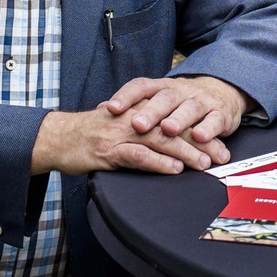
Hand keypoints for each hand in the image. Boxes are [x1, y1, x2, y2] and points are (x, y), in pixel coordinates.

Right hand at [30, 101, 224, 175]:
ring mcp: (120, 133)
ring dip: (185, 151)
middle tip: (220, 155)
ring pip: (160, 140)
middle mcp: (132, 117)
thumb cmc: (87, 133)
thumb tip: (165, 132)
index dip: (198, 128)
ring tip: (205, 163)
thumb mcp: (118, 121)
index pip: (174, 116)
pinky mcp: (108, 151)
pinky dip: (158, 163)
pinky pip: (138, 156)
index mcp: (137, 108)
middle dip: (199, 141)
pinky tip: (174, 169)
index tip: (218, 141)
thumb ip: (141, 123)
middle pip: (173, 127)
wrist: (55, 137)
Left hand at [102, 75, 252, 145]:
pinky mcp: (220, 114)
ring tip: (168, 129)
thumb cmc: (182, 101)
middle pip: (165, 98)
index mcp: (162, 87)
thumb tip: (100, 110)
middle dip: (151, 112)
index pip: (141, 87)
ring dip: (179, 119)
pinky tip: (200, 137)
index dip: (126, 96)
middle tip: (138, 124)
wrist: (223, 91)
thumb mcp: (159, 98)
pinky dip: (208, 129)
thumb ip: (134, 104)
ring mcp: (201, 101)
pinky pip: (214, 120)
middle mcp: (181, 91)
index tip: (110, 108)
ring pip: (190, 108)